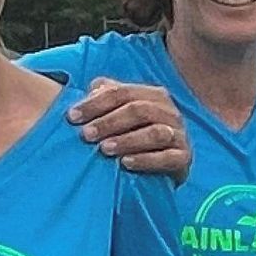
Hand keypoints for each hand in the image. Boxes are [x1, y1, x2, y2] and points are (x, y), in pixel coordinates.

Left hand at [70, 79, 190, 180]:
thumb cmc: (137, 136)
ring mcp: (179, 134)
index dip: (95, 103)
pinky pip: (168, 158)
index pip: (122, 92)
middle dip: (109, 122)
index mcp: (153, 95)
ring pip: (155, 133)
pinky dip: (146, 160)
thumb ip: (107, 97)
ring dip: (127, 140)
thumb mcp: (121, 114)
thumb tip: (91, 89)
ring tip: (104, 149)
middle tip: (86, 135)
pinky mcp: (184, 158)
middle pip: (138, 110)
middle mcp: (169, 111)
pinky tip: (126, 164)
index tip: (72, 117)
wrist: (165, 167)